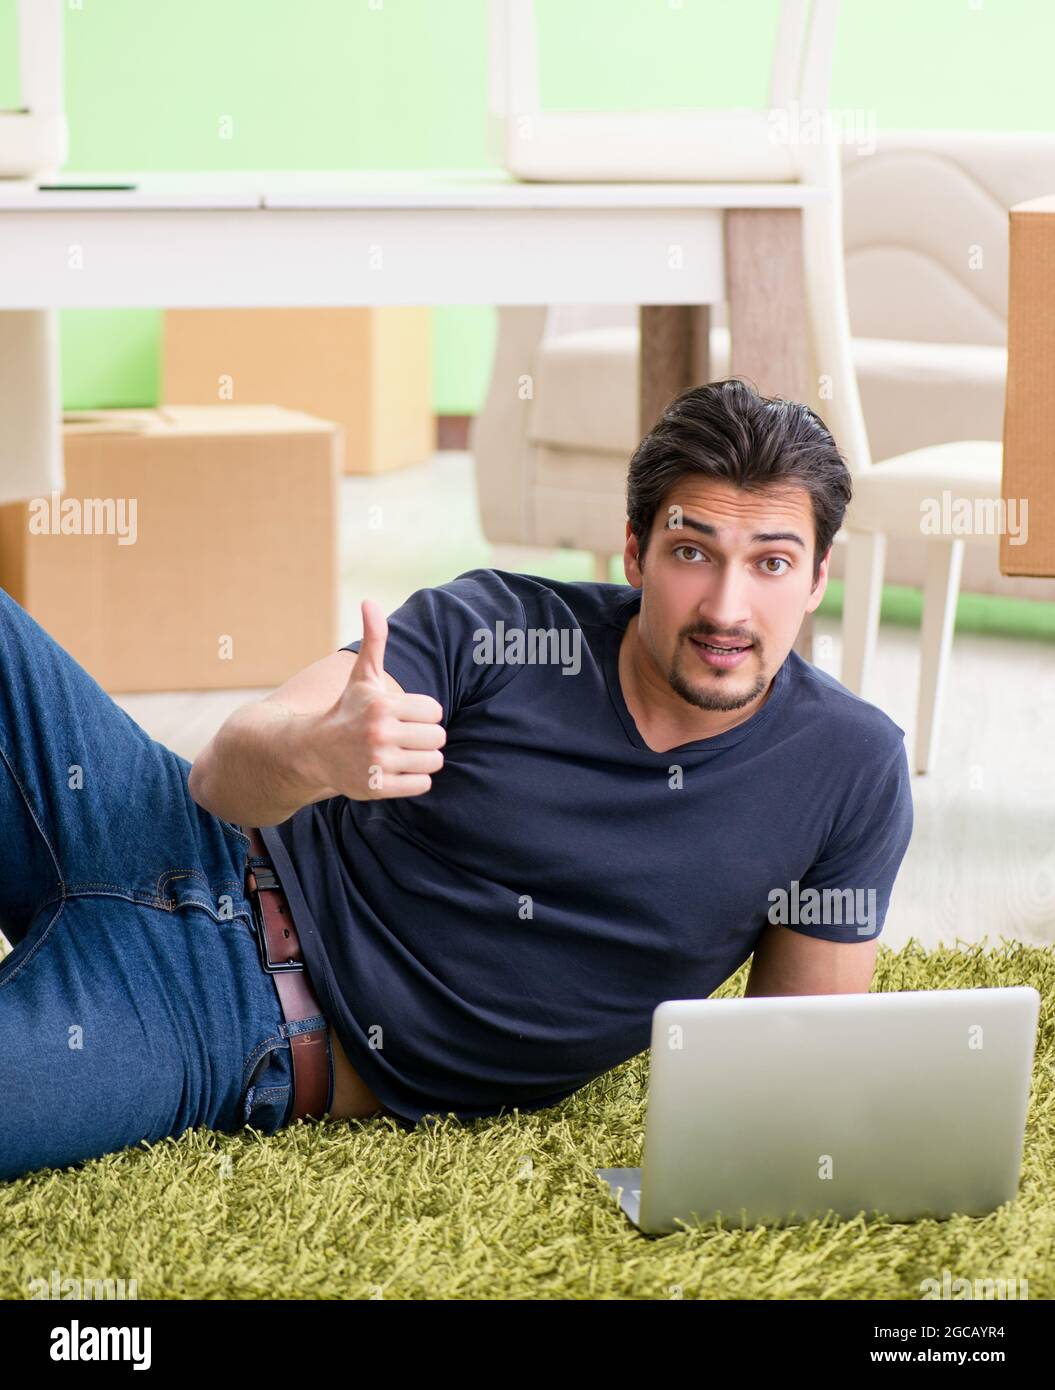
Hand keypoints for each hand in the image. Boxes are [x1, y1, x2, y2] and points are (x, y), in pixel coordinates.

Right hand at [314, 599, 445, 799]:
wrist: (313, 750)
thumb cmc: (347, 710)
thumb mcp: (362, 676)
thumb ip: (375, 640)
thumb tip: (369, 602)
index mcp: (382, 705)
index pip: (434, 711)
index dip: (421, 714)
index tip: (401, 716)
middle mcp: (380, 735)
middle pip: (438, 738)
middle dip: (424, 737)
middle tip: (402, 737)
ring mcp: (378, 764)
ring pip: (434, 762)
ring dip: (422, 759)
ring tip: (400, 753)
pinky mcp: (378, 788)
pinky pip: (422, 785)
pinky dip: (414, 780)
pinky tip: (395, 771)